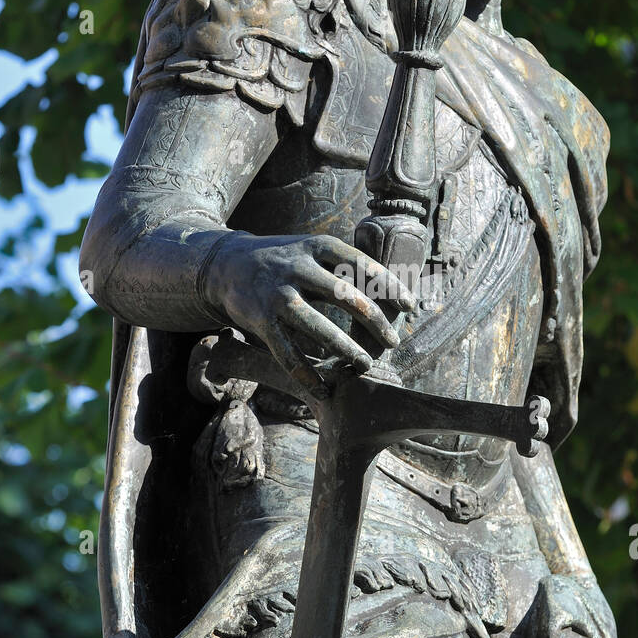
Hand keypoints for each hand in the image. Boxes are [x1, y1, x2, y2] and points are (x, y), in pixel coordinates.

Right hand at [203, 232, 415, 391]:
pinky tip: (323, 390)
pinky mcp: (261, 320)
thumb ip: (345, 266)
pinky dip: (308, 376)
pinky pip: (288, 354)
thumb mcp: (313, 250)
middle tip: (393, 342)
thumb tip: (394, 292)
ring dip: (346, 350)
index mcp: (318, 246)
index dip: (390, 286)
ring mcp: (278, 295)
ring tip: (365, 364)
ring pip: (319, 327)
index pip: (363, 265)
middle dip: (375, 322)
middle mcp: (298, 267)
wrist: (227, 265)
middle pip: (346, 296)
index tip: (410, 306)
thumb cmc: (285, 261)